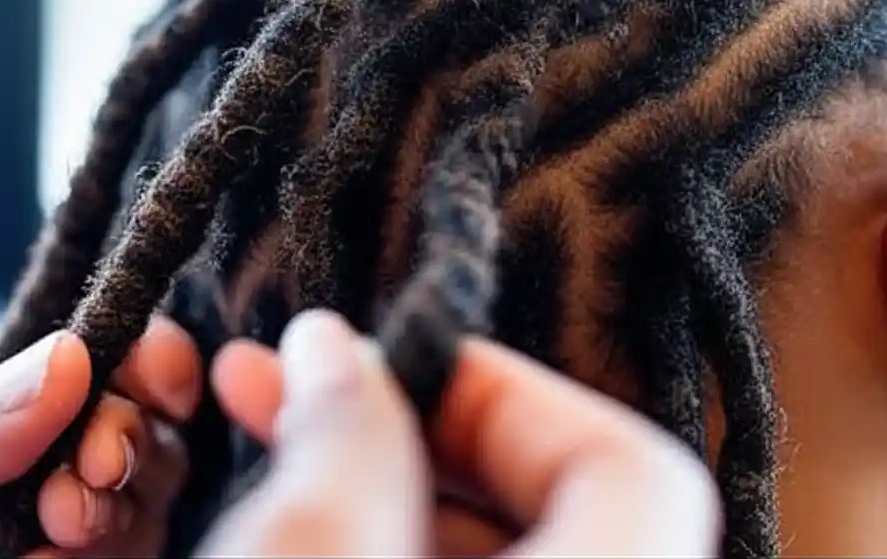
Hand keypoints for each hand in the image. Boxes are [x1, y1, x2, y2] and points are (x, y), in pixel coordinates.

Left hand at [0, 316, 200, 557]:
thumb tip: (71, 365)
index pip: (115, 358)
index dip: (155, 367)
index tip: (159, 388)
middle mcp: (28, 458)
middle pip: (145, 443)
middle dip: (135, 457)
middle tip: (76, 492)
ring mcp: (23, 536)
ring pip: (132, 522)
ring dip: (118, 525)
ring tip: (54, 539)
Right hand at [202, 309, 720, 556]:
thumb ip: (344, 442)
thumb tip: (330, 348)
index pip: (628, 463)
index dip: (507, 390)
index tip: (386, 359)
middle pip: (552, 499)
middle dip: (409, 424)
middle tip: (285, 382)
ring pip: (489, 548)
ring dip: (377, 479)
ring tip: (258, 428)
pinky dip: (374, 541)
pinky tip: (284, 509)